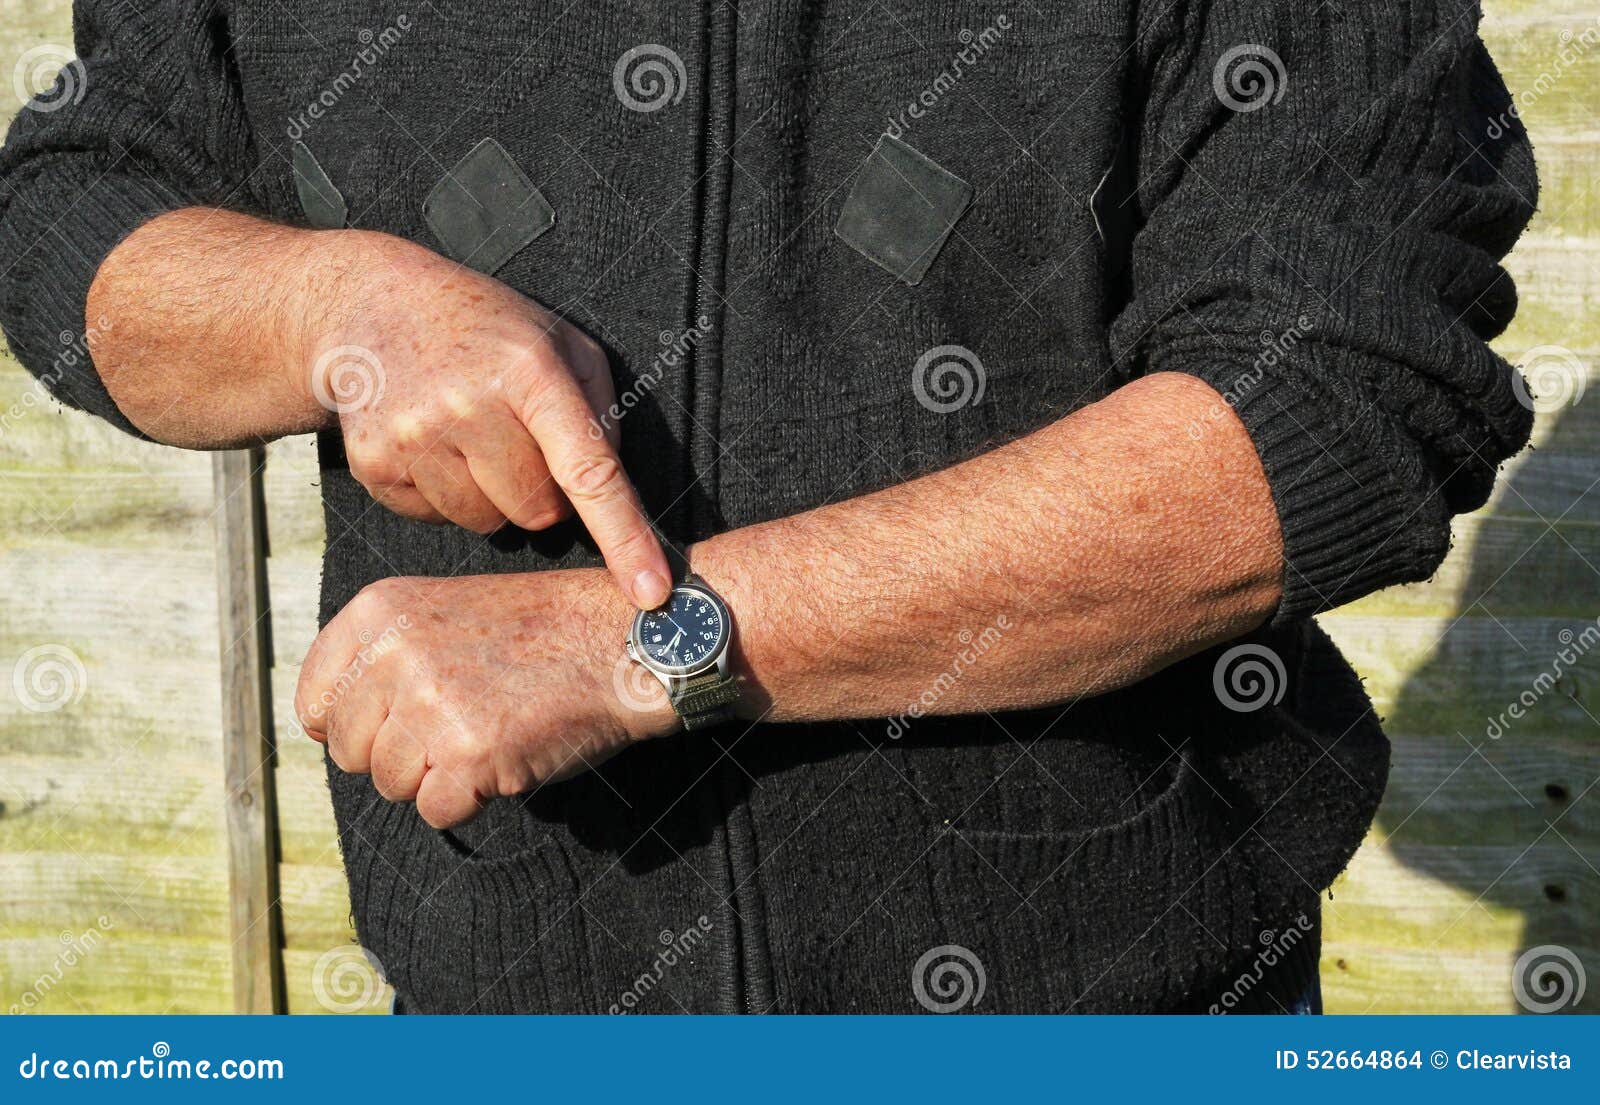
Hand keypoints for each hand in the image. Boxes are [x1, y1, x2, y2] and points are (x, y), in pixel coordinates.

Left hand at [293, 570, 678, 827]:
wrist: (622, 641)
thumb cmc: (543, 631)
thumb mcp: (446, 611)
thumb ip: (383, 654)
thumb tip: (323, 725)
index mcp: (380, 610)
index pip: (315, 699)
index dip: (347, 726)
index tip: (385, 727)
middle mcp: (395, 653)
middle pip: (347, 749)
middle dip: (395, 755)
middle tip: (453, 730)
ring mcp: (431, 703)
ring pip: (390, 784)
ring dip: (436, 778)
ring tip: (488, 735)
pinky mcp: (468, 753)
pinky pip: (435, 811)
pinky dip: (470, 800)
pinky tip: (505, 758)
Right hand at [300, 231, 670, 607]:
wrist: (370, 304)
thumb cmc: (486, 330)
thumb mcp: (560, 343)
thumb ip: (600, 411)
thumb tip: (611, 493)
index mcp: (529, 371)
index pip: (587, 470)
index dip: (624, 535)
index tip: (651, 593)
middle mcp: (468, 404)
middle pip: (538, 512)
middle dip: (541, 492)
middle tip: (518, 442)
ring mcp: (413, 436)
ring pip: (488, 523)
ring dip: (492, 495)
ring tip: (470, 436)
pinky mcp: (373, 464)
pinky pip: (437, 520)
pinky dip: (445, 494)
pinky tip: (433, 443)